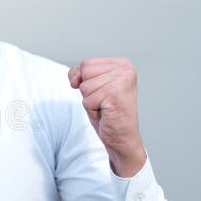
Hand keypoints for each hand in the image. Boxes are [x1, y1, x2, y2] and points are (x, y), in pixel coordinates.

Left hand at [68, 58, 146, 176]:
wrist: (122, 137)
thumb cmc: (107, 112)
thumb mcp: (92, 87)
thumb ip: (80, 74)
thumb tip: (74, 78)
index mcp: (122, 63)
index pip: (86, 64)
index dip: (85, 81)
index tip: (101, 92)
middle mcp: (125, 69)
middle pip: (84, 71)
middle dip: (87, 90)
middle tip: (103, 101)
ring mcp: (121, 80)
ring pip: (84, 86)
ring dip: (90, 101)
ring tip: (105, 106)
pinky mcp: (115, 94)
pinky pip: (87, 100)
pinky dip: (92, 110)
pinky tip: (106, 112)